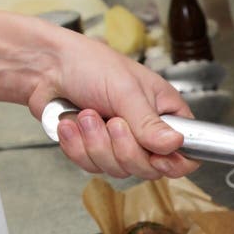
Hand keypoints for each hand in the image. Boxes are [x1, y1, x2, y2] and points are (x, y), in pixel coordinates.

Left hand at [27, 27, 199, 179]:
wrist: (45, 66)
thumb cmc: (89, 64)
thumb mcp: (126, 90)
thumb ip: (150, 123)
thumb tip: (175, 144)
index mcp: (166, 114)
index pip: (188, 152)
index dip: (175, 162)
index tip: (157, 156)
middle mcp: (147, 133)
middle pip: (150, 168)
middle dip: (124, 149)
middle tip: (113, 122)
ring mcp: (121, 144)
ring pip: (120, 170)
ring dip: (96, 144)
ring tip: (87, 115)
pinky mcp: (95, 150)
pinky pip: (93, 167)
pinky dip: (78, 146)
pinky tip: (72, 123)